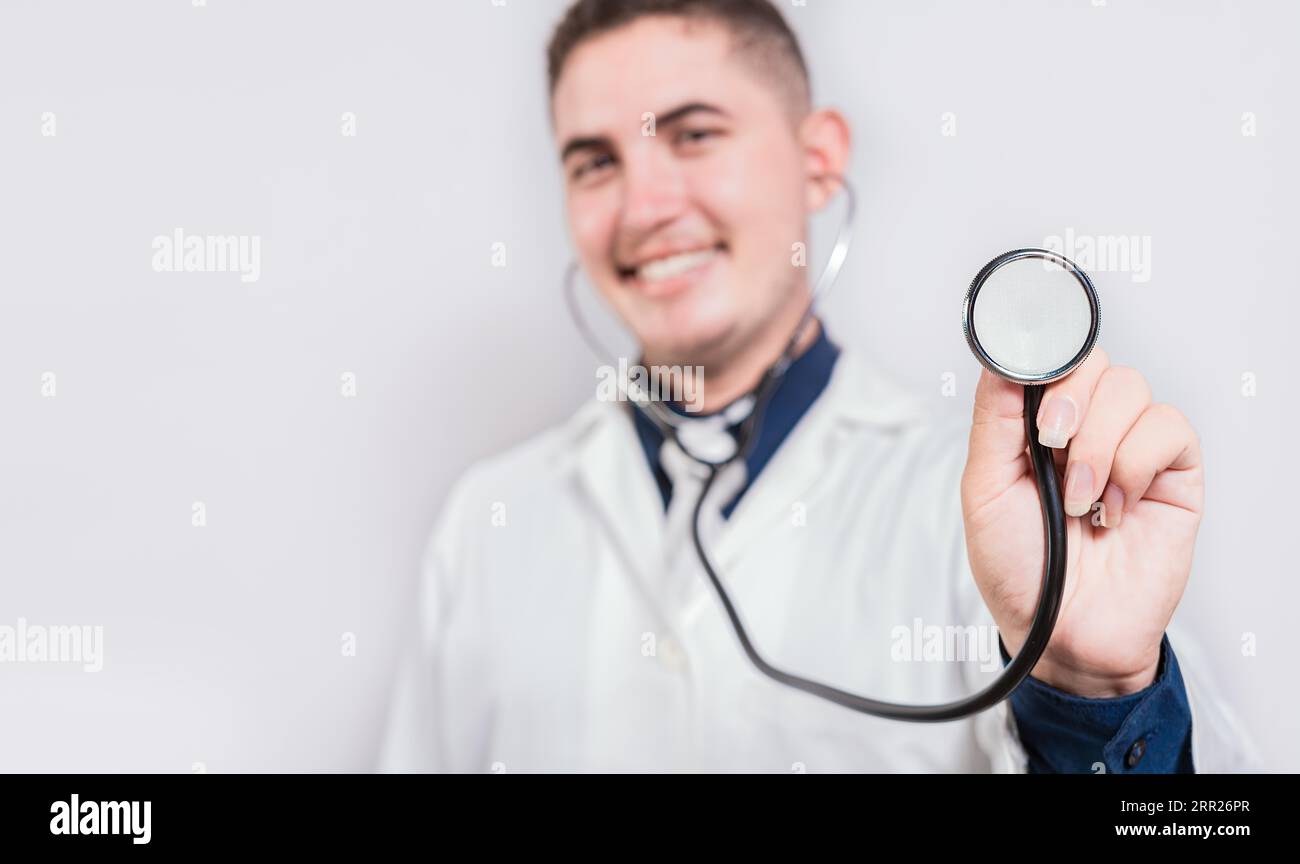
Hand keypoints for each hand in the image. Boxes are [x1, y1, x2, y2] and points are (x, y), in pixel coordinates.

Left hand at [960, 348, 1203, 696]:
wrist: (1064, 632)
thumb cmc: (1019, 567)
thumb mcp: (984, 490)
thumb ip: (994, 420)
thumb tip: (1003, 360)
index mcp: (1036, 426)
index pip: (1052, 359)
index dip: (1044, 361)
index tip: (1030, 387)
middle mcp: (1087, 429)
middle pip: (1095, 362)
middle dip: (1070, 398)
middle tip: (1051, 443)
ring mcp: (1132, 448)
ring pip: (1131, 388)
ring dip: (1098, 444)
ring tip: (1079, 499)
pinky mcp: (1174, 475)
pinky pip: (1169, 428)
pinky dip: (1135, 465)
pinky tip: (1113, 509)